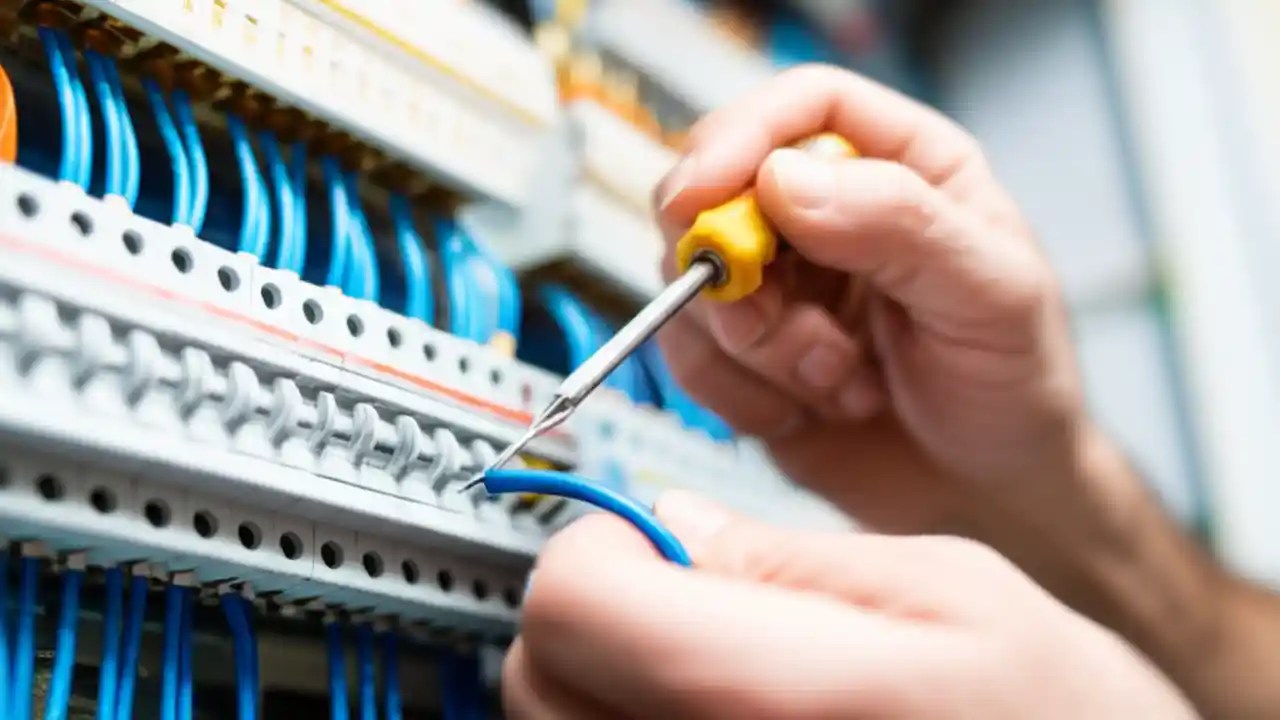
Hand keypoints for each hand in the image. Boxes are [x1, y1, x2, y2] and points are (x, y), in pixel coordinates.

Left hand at [503, 492, 1196, 719]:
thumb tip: (676, 529)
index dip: (599, 547)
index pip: (568, 605)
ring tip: (715, 669)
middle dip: (595, 614)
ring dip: (607, 681)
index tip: (645, 540)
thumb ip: (792, 560)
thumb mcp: (960, 597)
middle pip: (537, 679)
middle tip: (684, 602)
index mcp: (774, 698)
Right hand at [655, 64, 1091, 539]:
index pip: (800, 106)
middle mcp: (828, 215)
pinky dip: (743, 396)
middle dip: (735, 267)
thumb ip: (899, 225)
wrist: (990, 497)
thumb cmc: (1014, 388)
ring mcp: (779, 286)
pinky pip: (688, 356)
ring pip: (692, 280)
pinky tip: (813, 409)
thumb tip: (781, 181)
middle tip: (783, 324)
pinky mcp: (745, 356)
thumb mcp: (991, 296)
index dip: (741, 137)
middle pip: (718, 187)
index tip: (703, 194)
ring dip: (756, 346)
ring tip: (840, 379)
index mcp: (902, 167)